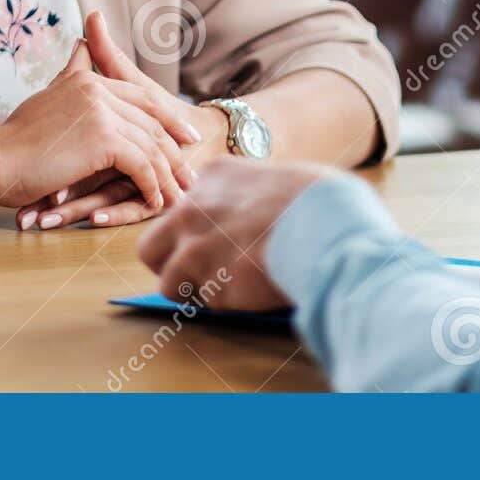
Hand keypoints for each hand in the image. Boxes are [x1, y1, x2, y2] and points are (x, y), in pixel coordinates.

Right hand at [0, 24, 201, 224]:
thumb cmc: (14, 139)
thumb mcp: (48, 95)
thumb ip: (72, 71)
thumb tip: (84, 40)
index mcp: (87, 78)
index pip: (141, 97)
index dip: (166, 118)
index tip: (185, 137)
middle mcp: (98, 88)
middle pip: (152, 120)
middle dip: (175, 148)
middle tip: (190, 172)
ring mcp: (101, 111)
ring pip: (150, 145)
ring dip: (168, 174)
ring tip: (180, 195)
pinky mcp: (103, 138)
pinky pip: (141, 165)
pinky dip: (152, 186)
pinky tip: (157, 202)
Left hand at [137, 157, 331, 311]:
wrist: (328, 226)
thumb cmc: (320, 199)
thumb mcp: (277, 177)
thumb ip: (249, 195)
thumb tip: (250, 220)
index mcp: (214, 175)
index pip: (182, 208)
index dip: (197, 231)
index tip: (216, 240)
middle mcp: (193, 209)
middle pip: (151, 246)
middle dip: (168, 264)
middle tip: (196, 275)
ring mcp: (197, 249)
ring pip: (169, 284)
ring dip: (196, 291)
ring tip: (233, 287)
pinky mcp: (211, 286)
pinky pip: (211, 303)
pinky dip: (228, 303)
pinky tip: (256, 290)